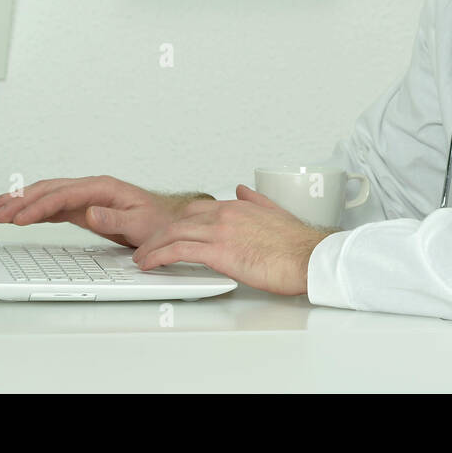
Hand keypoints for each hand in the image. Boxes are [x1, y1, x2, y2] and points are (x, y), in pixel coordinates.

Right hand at [0, 175, 189, 248]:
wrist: (169, 223)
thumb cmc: (157, 222)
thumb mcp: (139, 223)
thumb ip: (114, 217)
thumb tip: (89, 212)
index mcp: (102, 188)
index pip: (62, 195)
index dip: (38, 206)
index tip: (19, 218)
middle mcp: (91, 189)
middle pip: (48, 190)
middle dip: (20, 200)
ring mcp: (86, 197)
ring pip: (47, 195)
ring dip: (22, 202)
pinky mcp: (84, 209)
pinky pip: (54, 206)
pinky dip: (34, 210)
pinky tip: (19, 215)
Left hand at [132, 185, 338, 295]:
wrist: (309, 257)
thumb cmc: (297, 244)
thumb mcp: (275, 212)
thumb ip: (256, 200)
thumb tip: (242, 189)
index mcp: (237, 206)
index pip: (196, 209)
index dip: (178, 222)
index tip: (168, 233)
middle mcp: (225, 214)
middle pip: (179, 220)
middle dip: (159, 234)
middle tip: (147, 247)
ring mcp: (220, 231)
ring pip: (173, 234)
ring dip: (152, 246)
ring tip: (142, 258)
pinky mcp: (219, 252)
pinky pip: (178, 251)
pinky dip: (159, 256)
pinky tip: (150, 264)